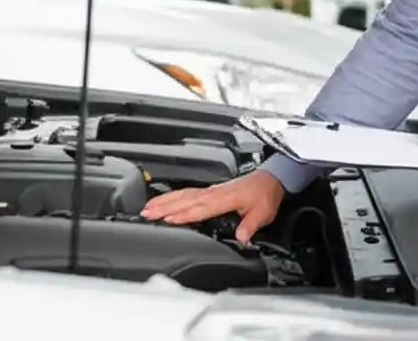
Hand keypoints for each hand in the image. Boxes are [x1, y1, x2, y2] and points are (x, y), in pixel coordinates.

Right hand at [140, 169, 285, 243]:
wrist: (271, 179)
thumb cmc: (265, 195)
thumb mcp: (262, 213)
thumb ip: (250, 225)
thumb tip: (241, 238)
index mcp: (225, 198)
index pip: (200, 208)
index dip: (183, 214)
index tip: (167, 220)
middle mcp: (214, 193)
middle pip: (184, 200)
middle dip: (164, 207)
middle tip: (146, 213)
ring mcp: (210, 191)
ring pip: (183, 195)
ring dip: (164, 201)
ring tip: (147, 207)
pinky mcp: (210, 191)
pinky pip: (188, 193)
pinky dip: (173, 196)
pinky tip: (164, 201)